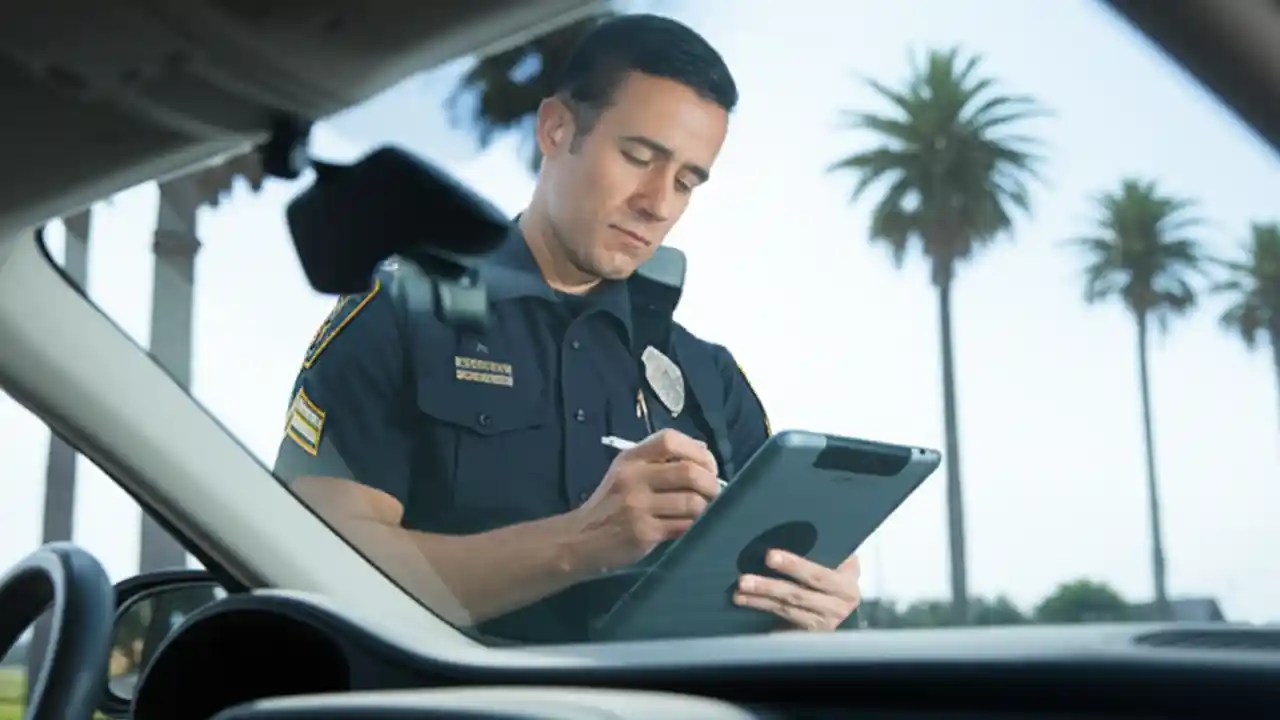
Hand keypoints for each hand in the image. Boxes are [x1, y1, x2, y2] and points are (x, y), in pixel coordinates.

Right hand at [566, 429, 720, 574]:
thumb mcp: (626, 473)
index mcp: (631, 458)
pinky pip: (684, 526)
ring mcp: (638, 506)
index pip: (670, 440)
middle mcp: (633, 478)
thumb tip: (704, 452)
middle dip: (711, 483)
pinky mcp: (644, 533)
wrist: (579, 540)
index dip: (698, 451)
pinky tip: (692, 527)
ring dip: (707, 508)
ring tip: (705, 512)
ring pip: (691, 502)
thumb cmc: (611, 505)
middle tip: (714, 494)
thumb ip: (659, 461)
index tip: (708, 467)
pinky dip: (696, 526)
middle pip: (688, 472)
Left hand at [734, 551, 860, 630]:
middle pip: (798, 596)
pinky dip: (761, 611)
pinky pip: (781, 622)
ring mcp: (822, 623)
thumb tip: (797, 523)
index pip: (817, 575)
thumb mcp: (841, 562)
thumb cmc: (837, 573)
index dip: (794, 566)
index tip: (770, 556)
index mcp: (846, 585)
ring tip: (739, 591)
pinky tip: (745, 603)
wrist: (844, 604)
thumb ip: (827, 549)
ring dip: (759, 600)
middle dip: (769, 587)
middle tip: (744, 579)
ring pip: (786, 609)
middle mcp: (837, 607)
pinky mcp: (808, 634)